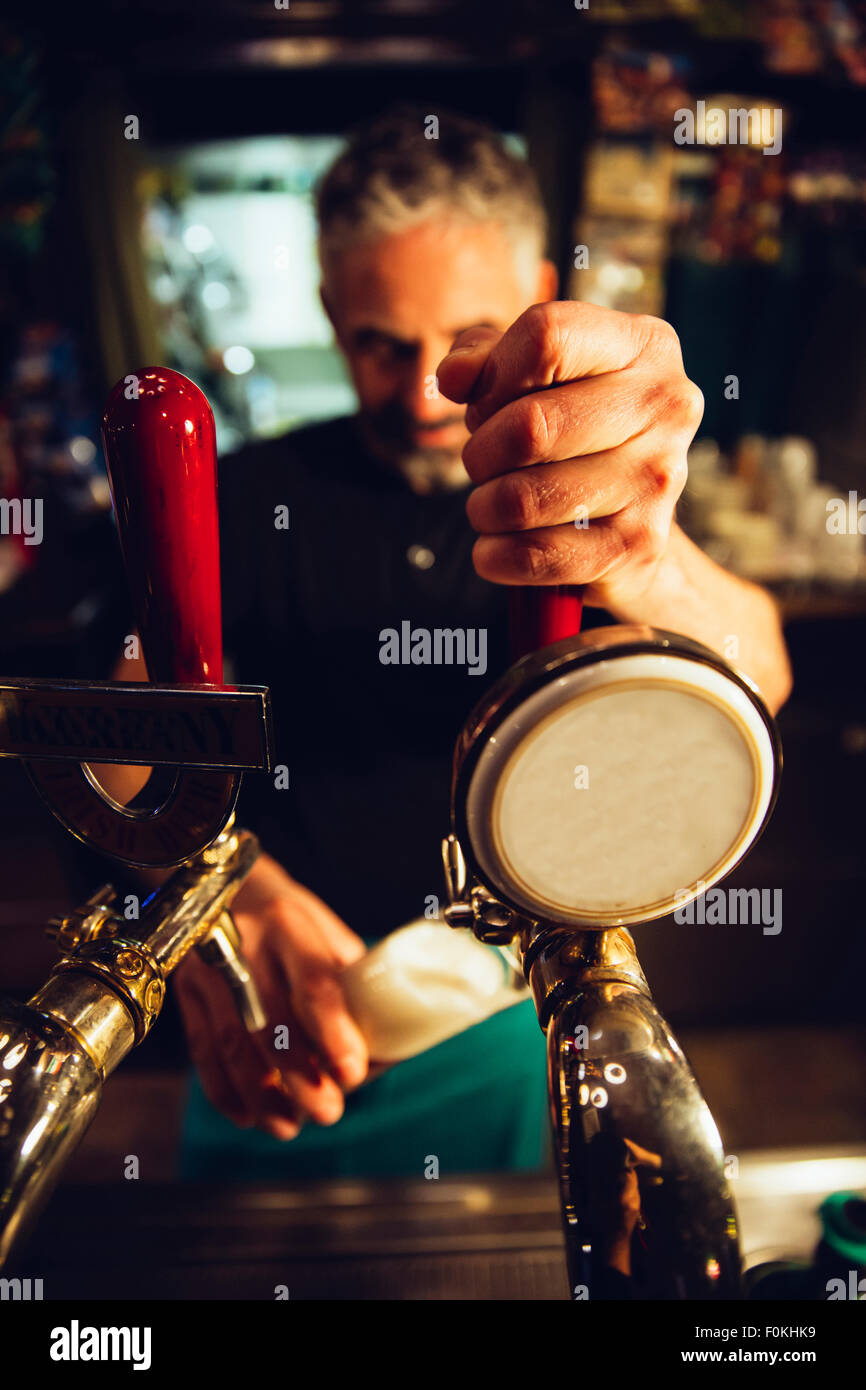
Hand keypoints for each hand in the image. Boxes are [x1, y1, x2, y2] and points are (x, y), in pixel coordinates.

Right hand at [174, 855, 368, 1138]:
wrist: (232, 889)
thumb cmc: (293, 921)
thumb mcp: (327, 934)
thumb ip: (348, 987)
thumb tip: (384, 1050)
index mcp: (290, 924)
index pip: (314, 984)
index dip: (334, 1034)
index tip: (353, 1073)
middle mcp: (244, 943)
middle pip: (270, 1022)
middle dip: (300, 1077)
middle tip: (328, 1112)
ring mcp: (208, 967)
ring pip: (231, 1043)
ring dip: (261, 1094)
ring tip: (289, 1126)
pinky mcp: (186, 990)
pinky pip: (201, 1050)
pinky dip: (223, 1090)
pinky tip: (248, 1115)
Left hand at [436, 301, 703, 612]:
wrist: (630, 520)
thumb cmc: (571, 430)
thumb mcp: (529, 374)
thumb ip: (482, 357)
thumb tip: (453, 379)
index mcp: (644, 345)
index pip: (546, 335)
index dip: (493, 375)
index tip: (487, 404)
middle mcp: (665, 404)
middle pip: (530, 425)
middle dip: (481, 452)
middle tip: (483, 463)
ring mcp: (657, 477)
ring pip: (524, 498)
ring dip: (484, 508)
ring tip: (491, 506)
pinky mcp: (639, 543)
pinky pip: (536, 555)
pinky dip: (496, 555)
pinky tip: (497, 547)